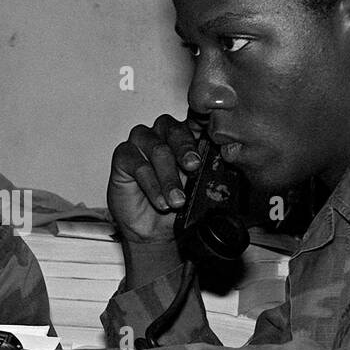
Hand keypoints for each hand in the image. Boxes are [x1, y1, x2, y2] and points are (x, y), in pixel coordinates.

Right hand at [107, 108, 206, 244]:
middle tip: (194, 166)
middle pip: (174, 129)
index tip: (214, 132)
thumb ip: (210, 171)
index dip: (205, 119)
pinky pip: (137, 164)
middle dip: (186, 148)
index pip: (196, 118)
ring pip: (156, 148)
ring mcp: (141, 142)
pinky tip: (160, 201)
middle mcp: (163, 133)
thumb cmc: (177, 205)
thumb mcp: (200, 189)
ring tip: (177, 201)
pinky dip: (151, 185)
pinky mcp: (123, 156)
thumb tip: (227, 162)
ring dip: (168, 176)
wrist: (153, 231)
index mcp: (187, 135)